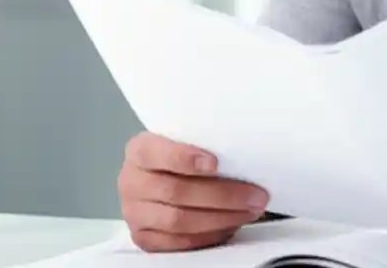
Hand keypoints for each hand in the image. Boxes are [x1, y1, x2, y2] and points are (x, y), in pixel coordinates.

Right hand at [119, 131, 269, 251]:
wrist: (159, 181)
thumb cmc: (180, 160)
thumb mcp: (185, 143)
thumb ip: (204, 146)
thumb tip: (245, 159)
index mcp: (139, 151)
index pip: (156, 153)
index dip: (185, 159)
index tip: (215, 163)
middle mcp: (132, 181)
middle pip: (176, 191)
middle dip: (222, 195)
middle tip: (254, 195)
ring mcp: (134, 212)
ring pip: (178, 221)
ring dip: (221, 218)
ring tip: (249, 211)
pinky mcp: (143, 237)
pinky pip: (178, 242)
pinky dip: (208, 236)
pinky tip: (229, 226)